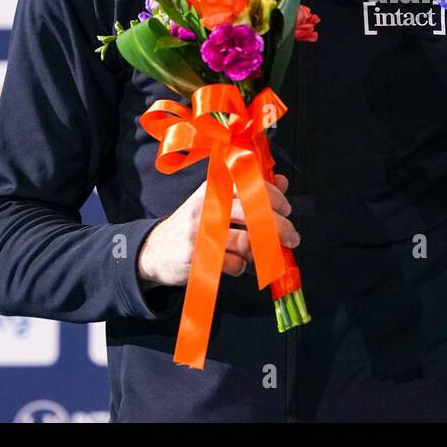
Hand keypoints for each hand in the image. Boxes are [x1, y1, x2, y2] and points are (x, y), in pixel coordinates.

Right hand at [137, 172, 299, 286]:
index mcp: (214, 188)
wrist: (153, 251)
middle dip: (280, 228)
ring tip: (264, 254)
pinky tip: (238, 265)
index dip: (274, 197)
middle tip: (292, 238)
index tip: (287, 209)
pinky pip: (234, 263)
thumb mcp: (216, 200)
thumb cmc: (192, 224)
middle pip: (254, 214)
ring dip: (262, 251)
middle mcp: (207, 206)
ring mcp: (201, 232)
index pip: (250, 185)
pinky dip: (242, 267)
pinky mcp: (198, 257)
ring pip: (247, 241)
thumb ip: (249, 190)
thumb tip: (282, 179)